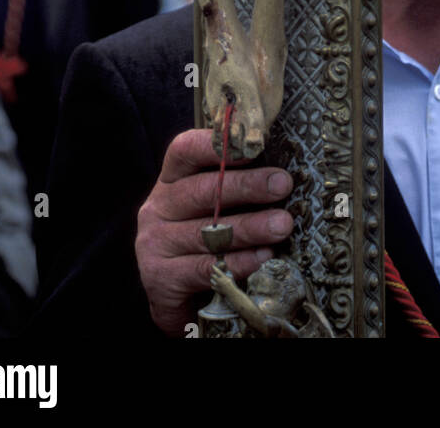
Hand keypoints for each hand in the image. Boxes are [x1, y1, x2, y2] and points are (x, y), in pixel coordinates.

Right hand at [135, 128, 293, 336]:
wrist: (171, 295)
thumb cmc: (201, 238)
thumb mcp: (208, 206)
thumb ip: (232, 186)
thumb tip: (280, 170)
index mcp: (170, 180)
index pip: (185, 150)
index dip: (217, 145)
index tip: (252, 144)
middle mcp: (158, 207)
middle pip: (202, 190)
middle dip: (247, 185)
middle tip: (282, 183)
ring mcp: (156, 243)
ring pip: (207, 232)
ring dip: (250, 226)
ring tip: (283, 224)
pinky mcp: (161, 278)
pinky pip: (206, 268)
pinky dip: (239, 262)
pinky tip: (264, 256)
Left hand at [208, 264, 235, 295]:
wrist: (231, 293)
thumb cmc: (232, 284)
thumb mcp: (230, 277)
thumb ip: (227, 273)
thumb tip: (225, 270)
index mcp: (223, 277)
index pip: (217, 271)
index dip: (214, 267)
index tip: (212, 265)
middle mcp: (219, 281)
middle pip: (213, 276)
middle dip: (213, 274)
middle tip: (213, 274)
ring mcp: (217, 286)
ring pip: (211, 281)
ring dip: (212, 280)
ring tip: (214, 279)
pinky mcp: (216, 290)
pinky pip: (212, 286)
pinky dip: (213, 285)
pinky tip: (215, 285)